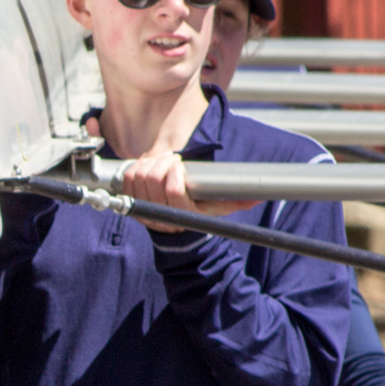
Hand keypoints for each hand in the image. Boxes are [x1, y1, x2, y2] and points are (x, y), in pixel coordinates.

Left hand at [118, 147, 257, 231]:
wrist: (173, 228)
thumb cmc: (197, 214)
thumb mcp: (217, 210)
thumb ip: (235, 202)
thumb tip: (256, 198)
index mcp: (180, 216)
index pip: (172, 191)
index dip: (174, 173)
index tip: (180, 164)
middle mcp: (159, 215)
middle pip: (152, 180)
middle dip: (162, 163)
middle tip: (171, 158)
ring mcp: (142, 210)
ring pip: (139, 177)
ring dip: (150, 163)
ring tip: (161, 161)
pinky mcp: (130, 202)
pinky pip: (127, 178)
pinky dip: (137, 167)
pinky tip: (148, 165)